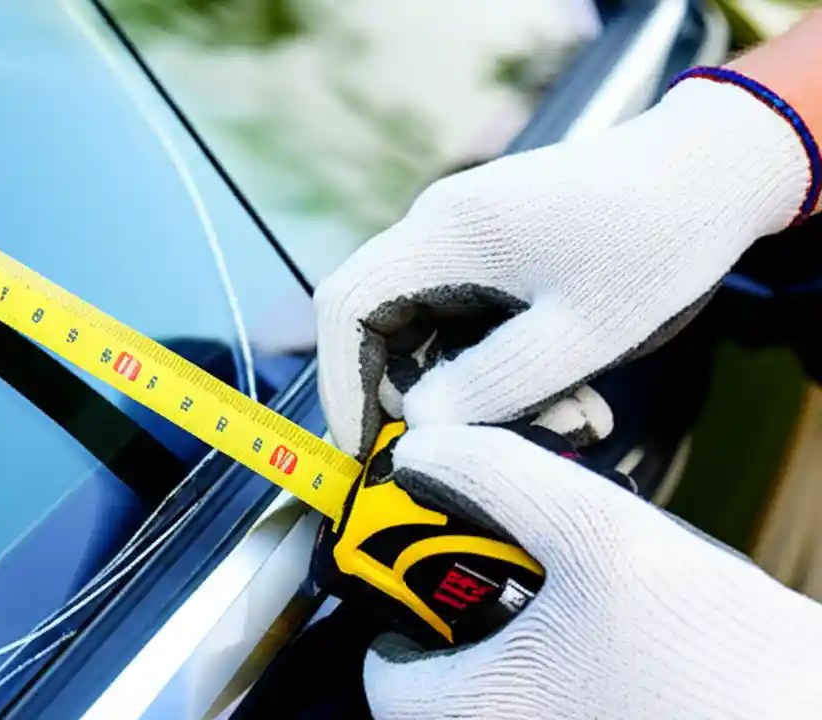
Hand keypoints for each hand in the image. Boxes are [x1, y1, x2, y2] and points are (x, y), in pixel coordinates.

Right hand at [315, 78, 813, 456]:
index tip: (361, 448)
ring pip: (428, 331)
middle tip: (479, 446)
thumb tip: (415, 427)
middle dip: (418, 395)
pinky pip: (465, 319)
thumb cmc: (657, 242)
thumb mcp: (581, 332)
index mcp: (445, 235)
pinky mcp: (491, 250)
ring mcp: (463, 237)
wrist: (714, 168)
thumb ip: (492, 384)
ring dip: (473, 387)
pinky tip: (566, 389)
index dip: (340, 382)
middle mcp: (438, 229)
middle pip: (381, 324)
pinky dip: (498, 364)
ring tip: (563, 416)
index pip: (347, 307)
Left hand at [363, 424, 821, 719]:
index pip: (384, 677)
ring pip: (503, 700)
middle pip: (444, 688)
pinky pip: (554, 711)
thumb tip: (427, 447)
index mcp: (480, 712)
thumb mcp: (599, 534)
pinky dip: (562, 676)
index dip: (398, 610)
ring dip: (518, 648)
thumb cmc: (720, 657)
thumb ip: (497, 479)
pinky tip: (616, 641)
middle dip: (469, 622)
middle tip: (516, 574)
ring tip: (578, 602)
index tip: (428, 572)